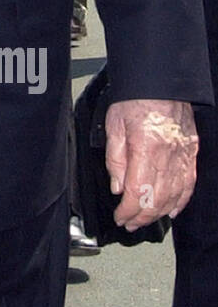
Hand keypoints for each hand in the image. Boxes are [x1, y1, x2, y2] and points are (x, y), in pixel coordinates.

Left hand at [105, 98, 198, 230]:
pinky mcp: (191, 153)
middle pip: (156, 199)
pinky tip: (172, 210)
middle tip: (129, 224)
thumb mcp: (114, 126)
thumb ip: (115, 159)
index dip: (127, 211)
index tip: (120, 217)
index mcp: (146, 150)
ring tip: (145, 220)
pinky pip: (189, 184)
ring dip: (158, 213)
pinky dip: (181, 201)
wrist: (161, 83)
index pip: (137, 192)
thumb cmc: (135, 100)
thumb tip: (117, 187)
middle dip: (141, 217)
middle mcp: (168, 157)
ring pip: (173, 196)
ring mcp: (183, 156)